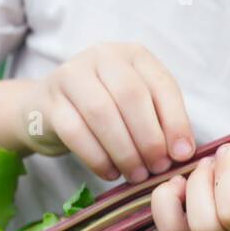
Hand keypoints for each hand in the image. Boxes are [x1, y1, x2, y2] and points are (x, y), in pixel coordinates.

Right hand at [14, 43, 195, 181]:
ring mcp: (71, 75)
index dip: (176, 122)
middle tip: (157, 168)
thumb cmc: (105, 110)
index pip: (162, 85)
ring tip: (136, 175)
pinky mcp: (49, 100)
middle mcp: (102, 56)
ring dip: (124, 151)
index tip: (182, 155)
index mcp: (133, 55)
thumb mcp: (137, 107)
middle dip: (149, 138)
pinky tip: (110, 173)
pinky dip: (97, 157)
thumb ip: (161, 122)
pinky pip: (75, 131)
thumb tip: (183, 153)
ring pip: (101, 112)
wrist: (46, 109)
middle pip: (131, 96)